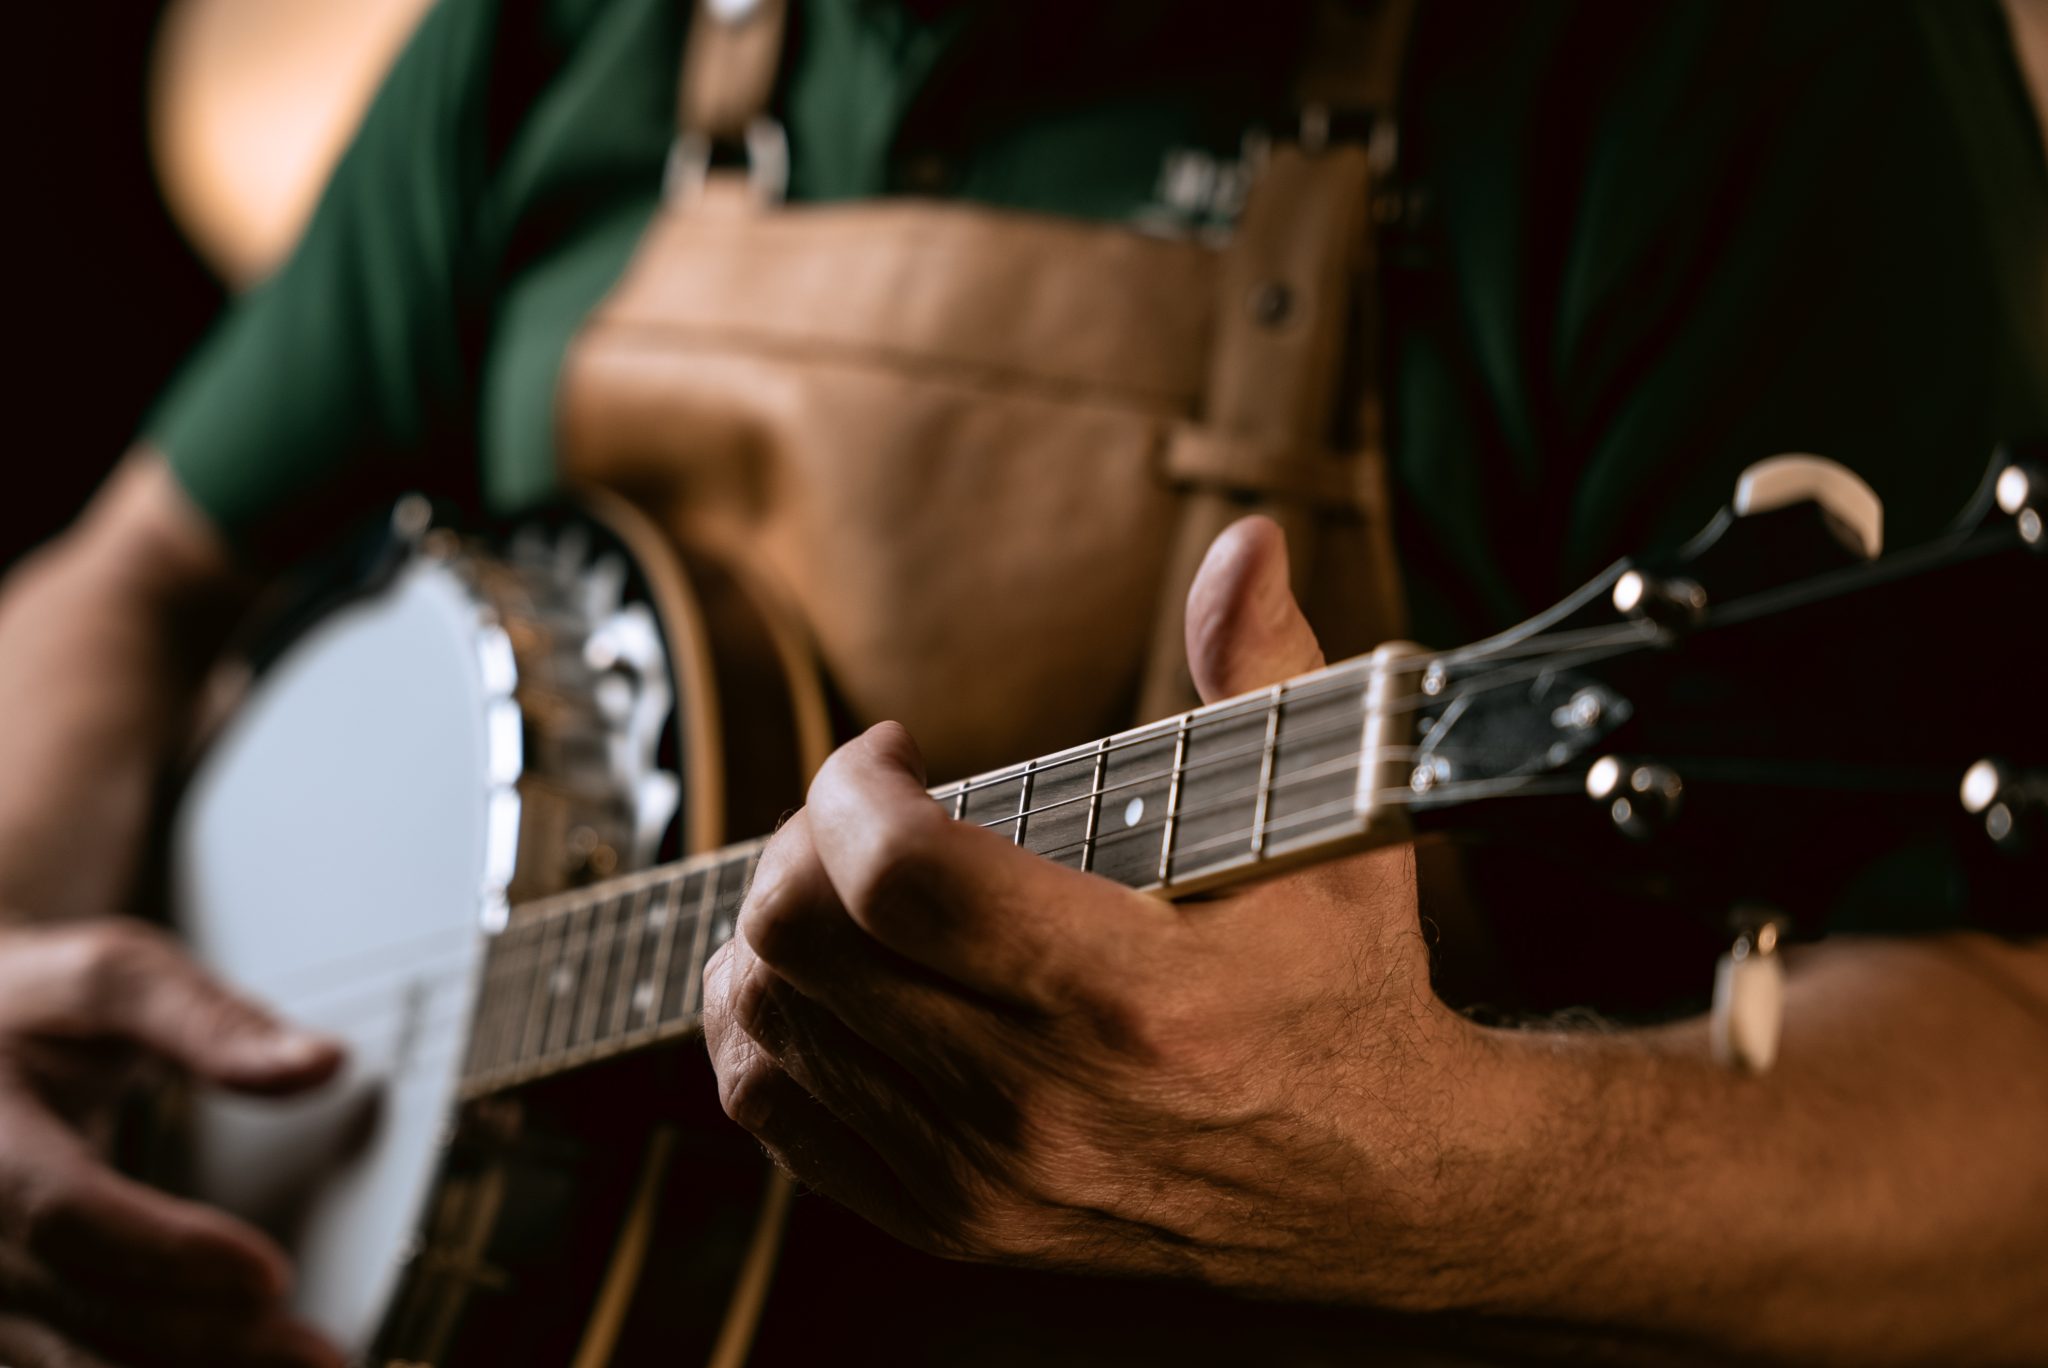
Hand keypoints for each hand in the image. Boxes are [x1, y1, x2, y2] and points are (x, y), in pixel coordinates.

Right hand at [0, 919, 345, 1367]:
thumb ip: (212, 1024)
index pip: (65, 1213)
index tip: (272, 1276)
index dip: (168, 1252)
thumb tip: (321, 1065)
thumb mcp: (112, 980)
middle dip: (203, 1337)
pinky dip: (147, 1367)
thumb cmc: (30, 1005)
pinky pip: (53, 1358)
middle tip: (319, 1355)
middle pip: (76, 1303)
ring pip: (60, 1356)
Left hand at [704, 518, 1502, 1306]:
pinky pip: (782, 1120)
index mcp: (1125, 993)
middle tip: (856, 814)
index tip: (890, 751)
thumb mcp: (1338, 828)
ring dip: (770, 933)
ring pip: (767, 1032)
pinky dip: (768, 1035)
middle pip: (800, 945)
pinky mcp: (958, 1224)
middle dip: (800, 843)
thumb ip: (1268, 676)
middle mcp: (1039, 1101)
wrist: (1380, 1185)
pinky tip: (821, 984)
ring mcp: (986, 1177)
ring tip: (832, 888)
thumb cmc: (1347, 992)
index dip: (852, 783)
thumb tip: (1246, 546)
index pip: (895, 876)